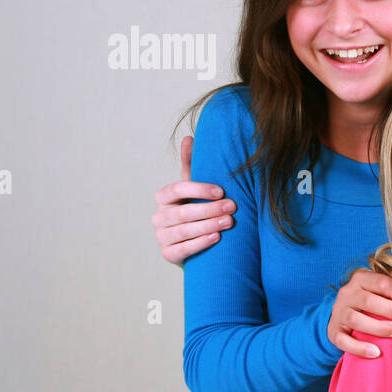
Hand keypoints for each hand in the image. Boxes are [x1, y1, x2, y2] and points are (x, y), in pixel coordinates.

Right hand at [152, 135, 236, 265]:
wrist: (196, 240)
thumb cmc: (196, 208)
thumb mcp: (195, 188)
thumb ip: (191, 165)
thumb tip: (189, 137)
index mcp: (163, 197)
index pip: (177, 189)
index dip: (198, 189)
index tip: (221, 190)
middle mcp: (159, 217)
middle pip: (182, 212)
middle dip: (209, 209)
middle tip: (232, 207)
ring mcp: (162, 237)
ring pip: (183, 230)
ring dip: (208, 225)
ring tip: (229, 222)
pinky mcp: (168, 254)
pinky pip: (183, 249)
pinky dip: (200, 243)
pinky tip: (216, 237)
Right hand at [328, 267, 391, 357]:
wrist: (345, 314)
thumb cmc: (372, 299)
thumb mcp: (380, 287)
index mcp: (360, 278)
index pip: (382, 283)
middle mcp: (347, 293)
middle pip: (369, 301)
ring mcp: (338, 313)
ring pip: (356, 320)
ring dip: (379, 328)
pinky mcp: (333, 332)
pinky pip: (343, 341)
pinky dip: (360, 348)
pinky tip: (376, 353)